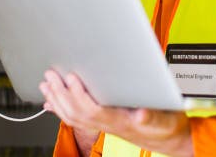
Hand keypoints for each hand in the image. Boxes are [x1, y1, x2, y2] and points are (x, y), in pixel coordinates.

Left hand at [40, 70, 193, 156]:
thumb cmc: (167, 126)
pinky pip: (76, 118)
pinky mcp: (102, 122)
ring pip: (73, 117)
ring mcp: (103, 125)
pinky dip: (60, 109)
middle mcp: (108, 125)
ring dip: (57, 100)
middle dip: (61, 94)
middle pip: (76, 113)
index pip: (93, 110)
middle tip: (50, 76)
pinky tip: (51, 102)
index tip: (71, 77)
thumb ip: (153, 116)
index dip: (78, 95)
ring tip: (47, 84)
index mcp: (120, 122)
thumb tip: (142, 113)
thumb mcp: (166, 119)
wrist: (168, 138)